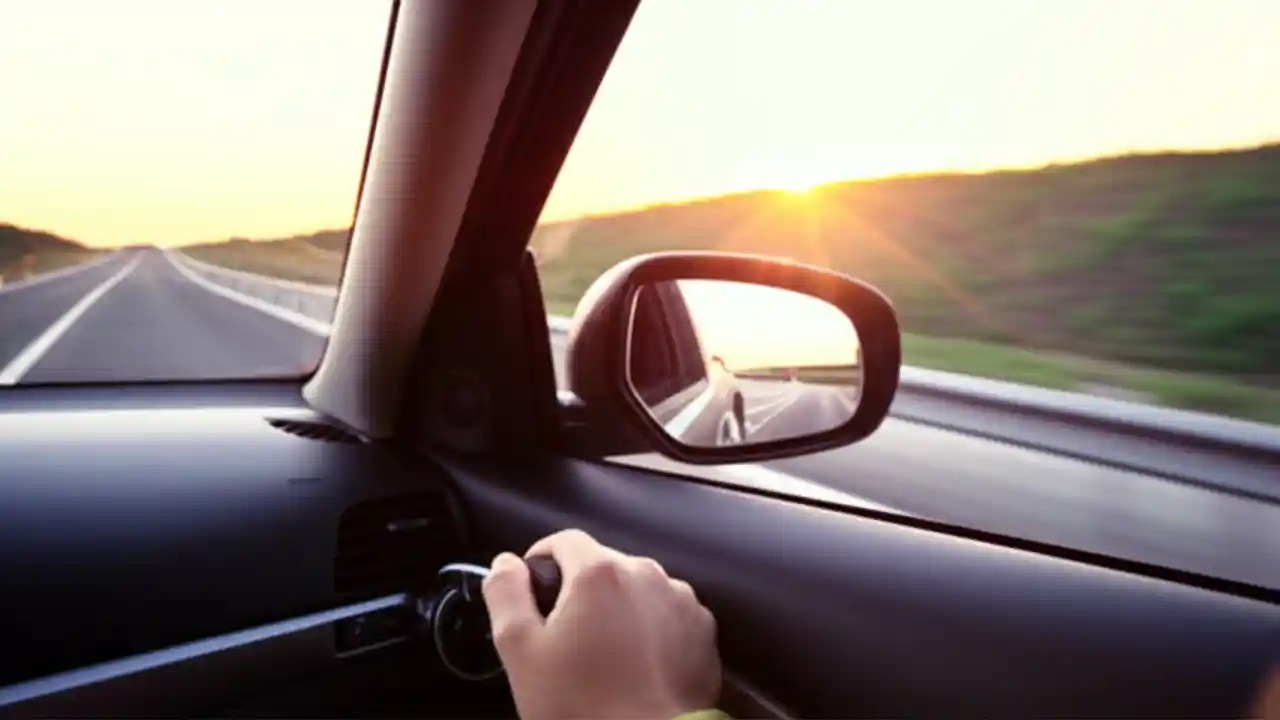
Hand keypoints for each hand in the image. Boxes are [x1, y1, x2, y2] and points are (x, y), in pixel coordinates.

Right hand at [482, 529, 720, 719]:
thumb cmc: (582, 706)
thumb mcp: (520, 651)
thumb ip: (506, 594)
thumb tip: (507, 563)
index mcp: (599, 573)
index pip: (564, 540)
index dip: (543, 560)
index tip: (535, 588)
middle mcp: (646, 574)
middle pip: (602, 563)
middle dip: (580, 590)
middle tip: (566, 636)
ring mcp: (680, 599)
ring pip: (636, 587)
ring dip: (618, 607)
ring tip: (603, 653)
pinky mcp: (702, 627)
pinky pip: (666, 611)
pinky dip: (649, 626)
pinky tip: (636, 662)